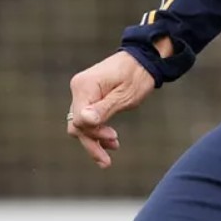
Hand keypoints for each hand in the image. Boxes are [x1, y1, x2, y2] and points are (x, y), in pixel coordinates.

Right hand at [66, 50, 155, 167]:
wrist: (143, 59)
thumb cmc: (137, 76)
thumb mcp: (125, 96)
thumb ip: (104, 109)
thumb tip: (84, 121)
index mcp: (84, 86)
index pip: (79, 119)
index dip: (93, 133)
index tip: (113, 139)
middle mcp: (78, 87)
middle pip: (76, 124)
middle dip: (91, 142)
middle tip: (106, 161)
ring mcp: (82, 91)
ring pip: (81, 123)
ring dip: (94, 138)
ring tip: (113, 149)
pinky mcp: (88, 95)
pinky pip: (87, 116)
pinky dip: (96, 129)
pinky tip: (110, 141)